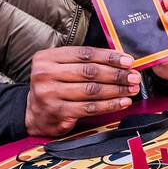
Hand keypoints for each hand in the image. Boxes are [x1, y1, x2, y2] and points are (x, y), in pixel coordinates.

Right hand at [25, 45, 139, 136]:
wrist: (34, 114)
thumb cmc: (53, 87)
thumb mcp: (59, 68)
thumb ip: (82, 62)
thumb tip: (119, 60)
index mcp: (47, 58)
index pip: (84, 54)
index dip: (109, 57)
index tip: (127, 60)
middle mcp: (46, 74)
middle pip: (89, 71)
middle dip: (116, 74)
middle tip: (133, 76)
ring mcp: (51, 94)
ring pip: (92, 90)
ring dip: (117, 90)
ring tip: (132, 89)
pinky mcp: (59, 112)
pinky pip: (90, 108)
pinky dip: (110, 105)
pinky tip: (122, 102)